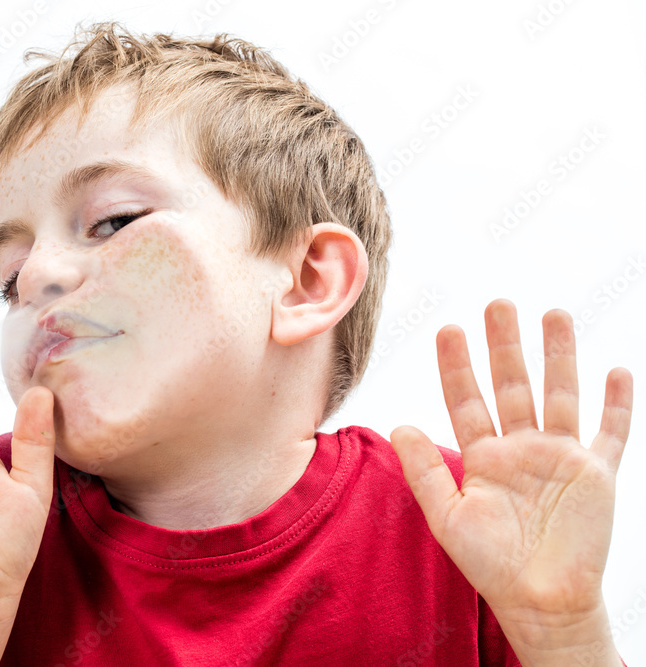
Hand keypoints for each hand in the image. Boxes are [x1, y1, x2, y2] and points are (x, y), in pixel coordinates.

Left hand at [389, 299, 631, 658]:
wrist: (541, 603)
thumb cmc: (491, 565)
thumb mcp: (448, 516)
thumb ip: (425, 471)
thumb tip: (397, 424)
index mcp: (483, 456)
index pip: (467, 399)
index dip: (457, 365)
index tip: (449, 328)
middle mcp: (521, 448)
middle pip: (512, 385)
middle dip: (505, 345)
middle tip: (498, 303)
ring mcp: (561, 457)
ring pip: (559, 394)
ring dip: (559, 356)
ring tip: (553, 314)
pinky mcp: (597, 475)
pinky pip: (609, 432)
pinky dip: (615, 404)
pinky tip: (616, 370)